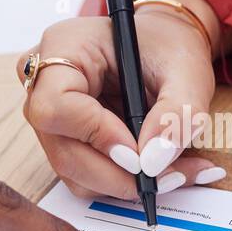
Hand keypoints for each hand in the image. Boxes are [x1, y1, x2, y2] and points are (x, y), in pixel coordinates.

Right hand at [19, 2, 225, 198]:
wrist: (163, 48)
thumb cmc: (168, 47)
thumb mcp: (187, 71)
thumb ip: (178, 112)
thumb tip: (153, 162)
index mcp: (64, 47)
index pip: (55, 105)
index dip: (95, 135)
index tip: (138, 153)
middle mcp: (44, 83)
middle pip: (62, 149)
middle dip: (117, 174)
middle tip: (167, 177)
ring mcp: (50, 116)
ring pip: (73, 171)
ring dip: (125, 184)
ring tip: (176, 174)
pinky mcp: (64, 140)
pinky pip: (85, 176)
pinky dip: (124, 182)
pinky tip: (161, 171)